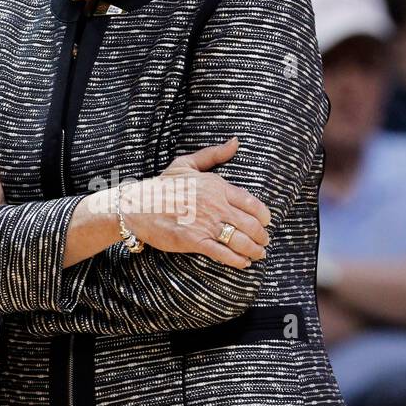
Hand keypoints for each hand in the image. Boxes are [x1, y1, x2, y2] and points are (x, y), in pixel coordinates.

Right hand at [122, 136, 271, 269]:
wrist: (138, 205)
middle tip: (264, 242)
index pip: (252, 203)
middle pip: (251, 225)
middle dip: (262, 237)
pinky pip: (223, 253)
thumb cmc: (163, 185)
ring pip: (240, 241)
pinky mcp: (195, 241)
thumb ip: (214, 154)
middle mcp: (215, 205)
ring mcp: (206, 224)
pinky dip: (237, 261)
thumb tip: (235, 142)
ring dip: (254, 250)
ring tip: (258, 254)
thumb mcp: (188, 163)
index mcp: (217, 186)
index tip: (267, 222)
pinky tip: (243, 263)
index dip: (264, 216)